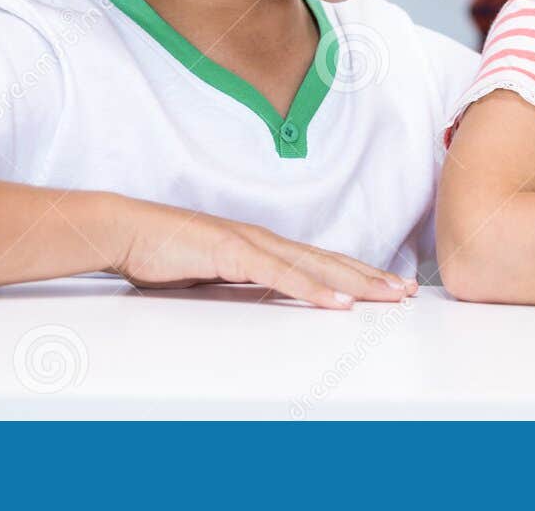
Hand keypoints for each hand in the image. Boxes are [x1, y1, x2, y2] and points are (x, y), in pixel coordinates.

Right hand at [113, 197, 417, 308]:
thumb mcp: (214, 273)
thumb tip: (269, 296)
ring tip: (389, 296)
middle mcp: (266, 240)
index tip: (389, 286)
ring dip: (356, 282)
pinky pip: (281, 276)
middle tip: (407, 292)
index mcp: (263, 245)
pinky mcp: (233, 253)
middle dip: (372, 277)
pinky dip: (313, 289)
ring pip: (315, 266)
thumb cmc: (166, 252)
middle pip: (330, 261)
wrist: (127, 231)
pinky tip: (338, 303)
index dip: (357, 273)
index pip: (321, 261)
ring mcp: (252, 244)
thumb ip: (244, 281)